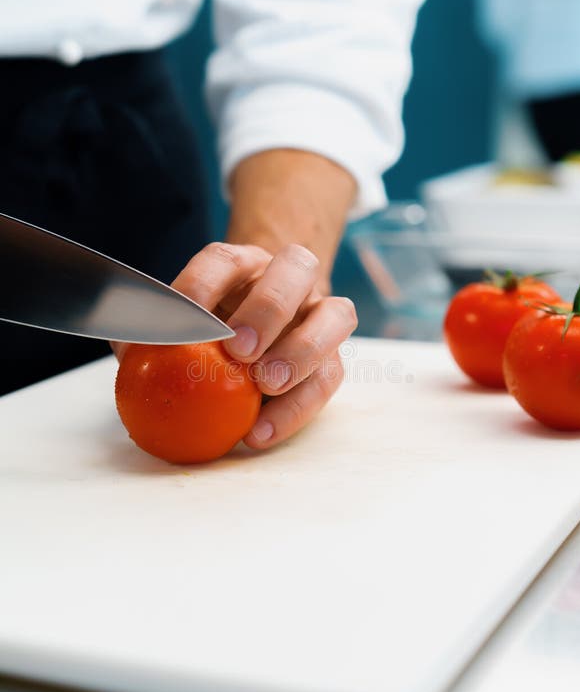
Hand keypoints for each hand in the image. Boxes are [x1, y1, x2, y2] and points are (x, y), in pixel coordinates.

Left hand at [170, 241, 357, 448]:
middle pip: (296, 268)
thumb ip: (155, 334)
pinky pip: (330, 376)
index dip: (202, 284)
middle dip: (268, 307)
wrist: (265, 336)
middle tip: (240, 349)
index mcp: (244, 265)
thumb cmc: (213, 332)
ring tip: (266, 385)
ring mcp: (319, 313)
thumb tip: (131, 352)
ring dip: (301, 350)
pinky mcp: (334, 356)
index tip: (184, 320)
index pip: (224, 260)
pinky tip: (261, 431)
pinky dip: (299, 406)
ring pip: (335, 314)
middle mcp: (289, 278)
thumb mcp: (183, 326)